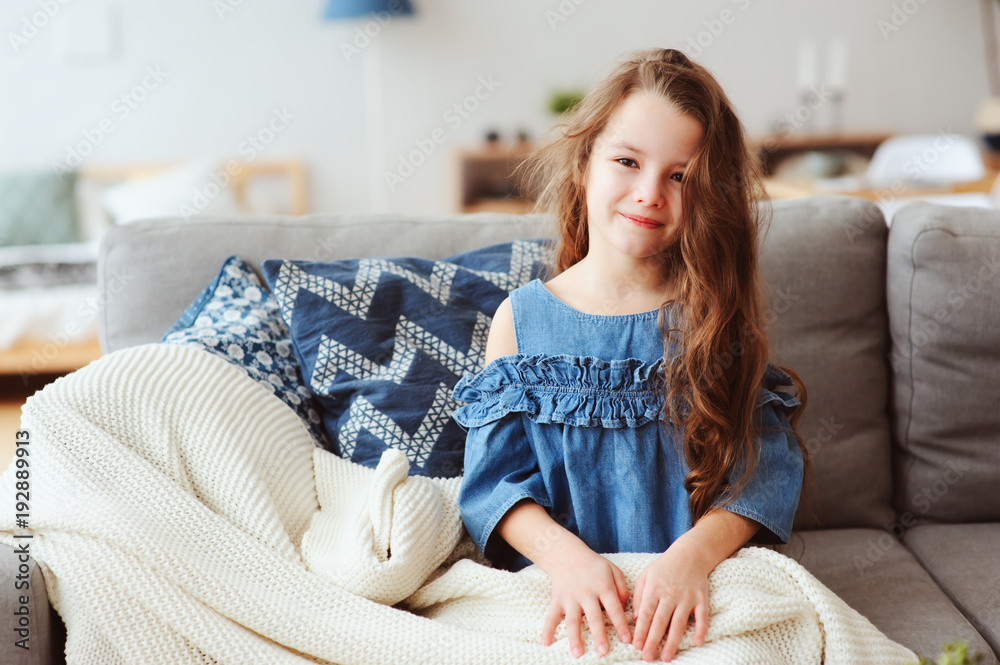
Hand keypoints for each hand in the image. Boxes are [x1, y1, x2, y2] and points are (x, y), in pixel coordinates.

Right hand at [541, 546, 631, 657]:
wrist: (567, 555)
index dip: (621, 624)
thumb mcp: (613, 570)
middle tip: (603, 651)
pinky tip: (545, 643)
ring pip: (572, 620)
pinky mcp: (557, 600)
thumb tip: (624, 606)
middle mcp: (586, 593)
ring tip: (578, 653)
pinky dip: (547, 630)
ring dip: (574, 637)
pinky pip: (551, 616)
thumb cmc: (594, 566)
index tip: (627, 640)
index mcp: (603, 586)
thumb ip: (622, 588)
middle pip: (593, 617)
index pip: (614, 608)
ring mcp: (570, 598)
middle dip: (599, 635)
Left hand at [630, 544, 710, 661]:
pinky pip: (702, 616)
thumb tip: (635, 618)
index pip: (645, 613)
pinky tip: (696, 642)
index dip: (640, 630)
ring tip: (666, 657)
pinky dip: (700, 629)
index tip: (636, 645)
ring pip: (679, 623)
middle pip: (660, 621)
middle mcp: (670, 594)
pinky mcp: (701, 598)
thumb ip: (638, 596)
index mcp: (654, 589)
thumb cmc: (664, 567)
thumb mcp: (646, 576)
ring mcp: (687, 597)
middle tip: (647, 657)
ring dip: (672, 641)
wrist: (690, 554)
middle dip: (653, 640)